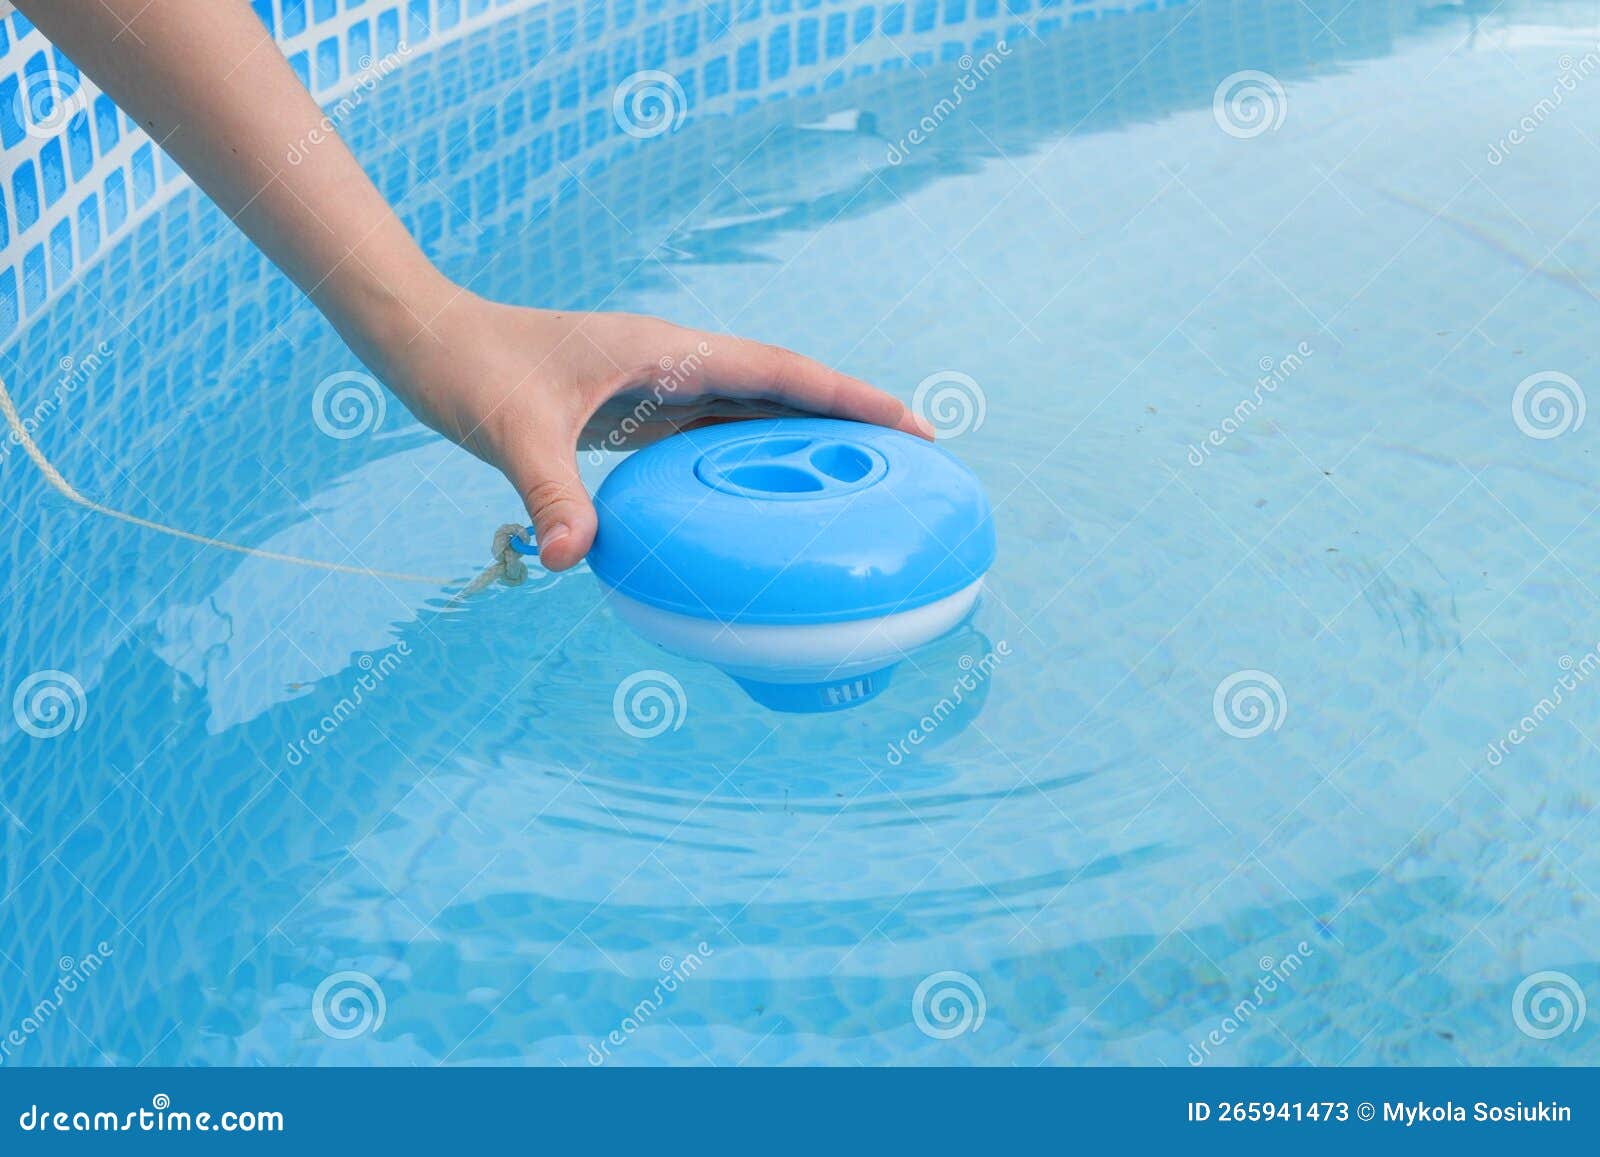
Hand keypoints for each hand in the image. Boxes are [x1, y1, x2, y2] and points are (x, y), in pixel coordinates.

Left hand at [367, 290, 932, 570]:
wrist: (430, 342)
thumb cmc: (470, 371)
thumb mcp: (510, 430)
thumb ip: (549, 491)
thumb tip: (572, 560)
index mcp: (667, 352)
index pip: (780, 373)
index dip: (850, 399)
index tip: (912, 426)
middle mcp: (676, 362)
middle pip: (785, 390)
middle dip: (850, 420)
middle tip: (916, 460)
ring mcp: (659, 385)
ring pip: (755, 411)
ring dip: (808, 439)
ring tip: (864, 480)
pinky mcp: (639, 410)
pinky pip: (717, 432)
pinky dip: (756, 457)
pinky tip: (773, 492)